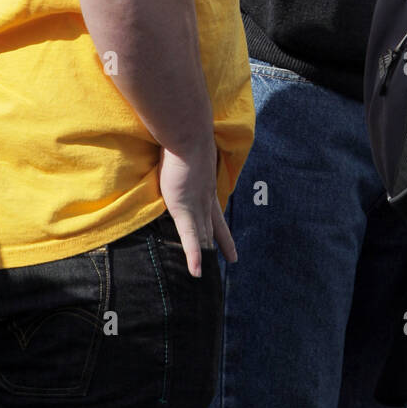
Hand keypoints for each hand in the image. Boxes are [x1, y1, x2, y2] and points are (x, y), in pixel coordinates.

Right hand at [158, 145, 236, 276]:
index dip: (222, 223)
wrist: (187, 134)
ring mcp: (196, 205)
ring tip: (209, 273)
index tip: (227, 229)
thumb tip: (173, 143)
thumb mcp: (184, 149)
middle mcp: (205, 198)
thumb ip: (181, 153)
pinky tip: (196, 273)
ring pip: (203, 236)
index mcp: (207, 185)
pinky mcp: (184, 209)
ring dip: (206, 255)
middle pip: (214, 226)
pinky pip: (189, 239)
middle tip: (233, 259)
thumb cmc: (183, 136)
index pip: (215, 210)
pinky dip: (194, 257)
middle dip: (222, 243)